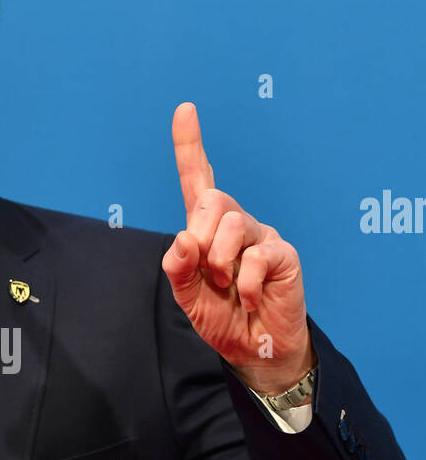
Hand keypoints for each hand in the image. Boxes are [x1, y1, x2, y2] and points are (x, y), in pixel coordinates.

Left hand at [161, 102, 313, 394]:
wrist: (253, 350)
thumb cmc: (221, 318)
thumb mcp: (187, 297)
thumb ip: (177, 269)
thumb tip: (182, 239)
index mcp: (206, 229)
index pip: (198, 179)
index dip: (189, 145)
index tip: (184, 109)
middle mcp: (236, 224)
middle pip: (212, 200)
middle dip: (200, 237)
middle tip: (207, 273)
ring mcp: (262, 236)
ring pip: (233, 225)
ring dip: (220, 263)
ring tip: (227, 288)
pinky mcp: (283, 255)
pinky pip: (256, 256)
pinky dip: (243, 284)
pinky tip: (248, 298)